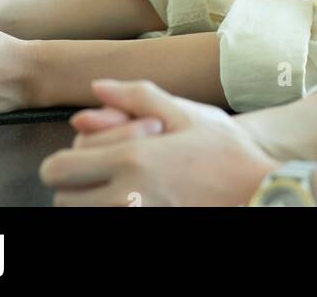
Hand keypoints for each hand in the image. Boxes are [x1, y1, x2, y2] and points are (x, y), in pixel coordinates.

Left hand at [40, 79, 276, 206]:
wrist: (257, 189)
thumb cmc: (223, 149)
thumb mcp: (183, 111)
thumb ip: (136, 96)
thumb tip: (97, 87)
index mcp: (132, 157)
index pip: (59, 167)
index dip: (65, 157)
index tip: (89, 152)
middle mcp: (127, 195)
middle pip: (62, 200)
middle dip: (73, 184)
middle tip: (99, 172)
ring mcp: (137, 219)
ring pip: (82, 216)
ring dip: (89, 201)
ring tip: (117, 186)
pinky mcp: (148, 230)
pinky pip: (105, 225)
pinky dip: (110, 212)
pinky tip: (132, 199)